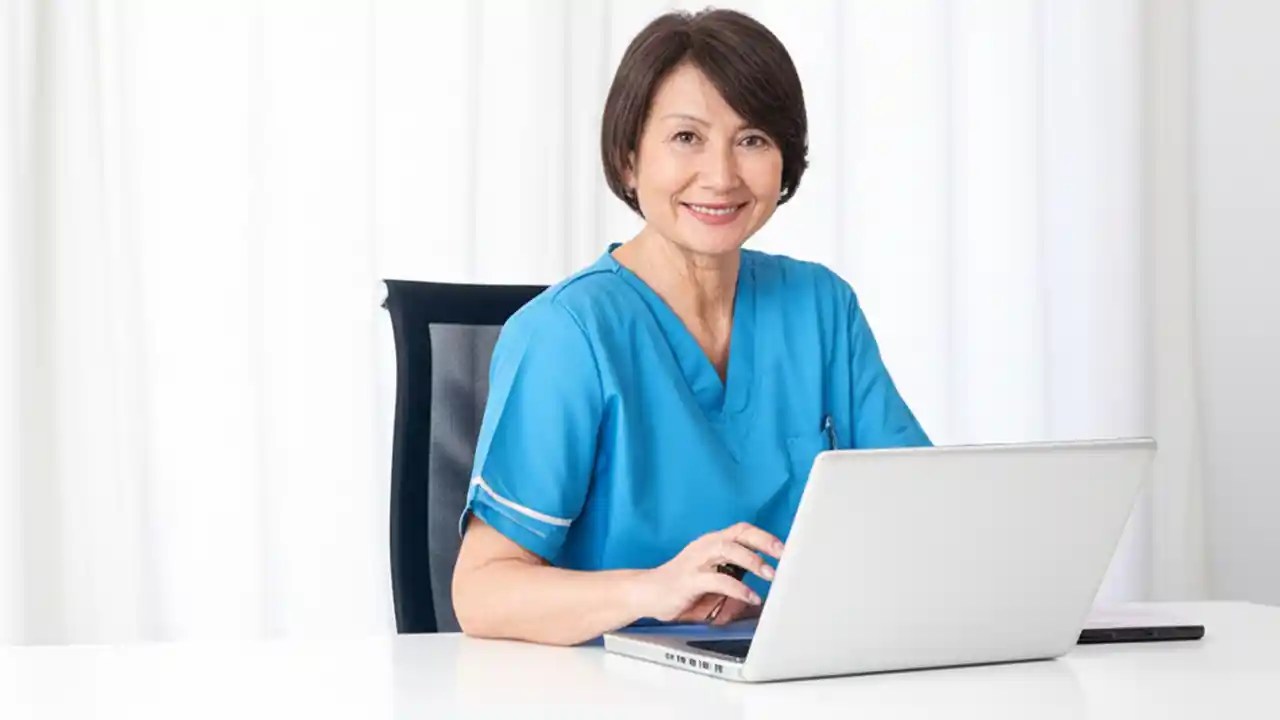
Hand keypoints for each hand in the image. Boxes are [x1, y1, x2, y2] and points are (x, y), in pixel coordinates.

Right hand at [630, 522, 783, 623]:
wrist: (646, 594)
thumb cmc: (682, 589)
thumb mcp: (715, 587)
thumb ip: (736, 589)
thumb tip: (760, 601)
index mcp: (712, 544)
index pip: (742, 531)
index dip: (765, 536)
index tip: (786, 548)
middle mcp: (705, 547)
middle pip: (738, 533)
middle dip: (764, 541)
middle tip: (783, 555)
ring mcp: (696, 561)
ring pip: (728, 549)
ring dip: (752, 560)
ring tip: (770, 574)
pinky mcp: (688, 579)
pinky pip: (717, 579)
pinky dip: (737, 587)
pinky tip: (750, 596)